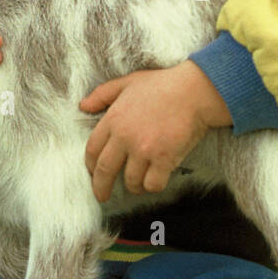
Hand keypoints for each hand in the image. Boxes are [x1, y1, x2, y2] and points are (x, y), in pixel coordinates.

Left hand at [79, 60, 231, 202]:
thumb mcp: (128, 82)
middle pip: (105, 171)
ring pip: (131, 181)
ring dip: (134, 186)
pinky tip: (156, 180)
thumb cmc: (163, 84)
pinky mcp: (164, 159)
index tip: (93, 173)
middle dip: (101, 188)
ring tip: (139, 183)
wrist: (194, 91)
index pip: (92, 149)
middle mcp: (125, 137)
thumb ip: (103, 94)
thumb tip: (83, 105)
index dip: (90, 165)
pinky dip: (153, 186)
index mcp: (114, 119)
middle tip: (102, 196)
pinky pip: (153, 184)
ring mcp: (144, 150)